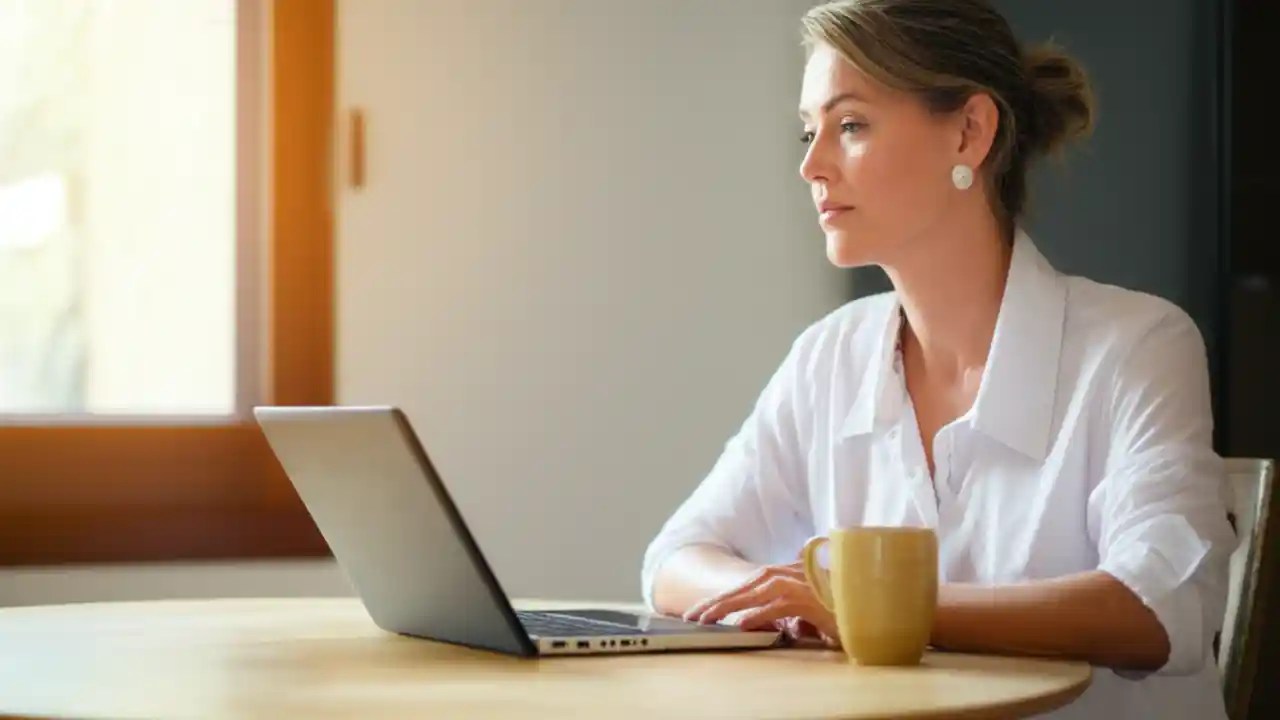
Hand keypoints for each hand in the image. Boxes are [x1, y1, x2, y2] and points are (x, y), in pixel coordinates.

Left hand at [681, 561, 839, 646]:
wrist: (873, 607)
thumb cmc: (842, 610)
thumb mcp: (809, 611)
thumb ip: (787, 611)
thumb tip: (763, 622)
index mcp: (791, 573)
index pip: (751, 582)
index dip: (725, 595)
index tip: (701, 610)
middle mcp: (795, 573)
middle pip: (748, 584)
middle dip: (717, 600)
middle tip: (692, 616)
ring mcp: (804, 584)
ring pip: (758, 590)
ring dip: (729, 605)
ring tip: (707, 620)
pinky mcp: (813, 599)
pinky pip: (779, 605)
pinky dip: (759, 614)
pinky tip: (741, 624)